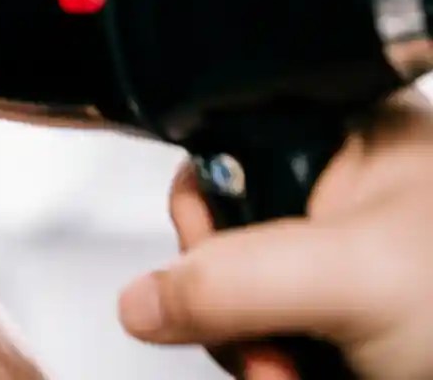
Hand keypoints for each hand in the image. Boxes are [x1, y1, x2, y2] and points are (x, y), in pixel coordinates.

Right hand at [118, 90, 432, 379]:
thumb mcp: (354, 283)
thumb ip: (233, 279)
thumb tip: (140, 298)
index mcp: (353, 138)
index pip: (225, 145)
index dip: (203, 212)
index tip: (210, 266)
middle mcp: (343, 194)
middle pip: (221, 235)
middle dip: (229, 305)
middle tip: (268, 349)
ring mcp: (342, 263)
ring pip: (239, 297)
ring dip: (252, 350)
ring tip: (296, 375)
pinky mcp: (342, 322)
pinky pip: (267, 335)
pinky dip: (274, 367)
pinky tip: (307, 379)